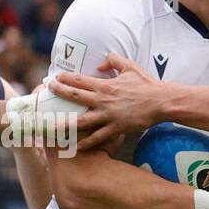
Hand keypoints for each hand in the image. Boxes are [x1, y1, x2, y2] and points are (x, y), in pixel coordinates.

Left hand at [49, 53, 163, 151]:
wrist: (161, 101)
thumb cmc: (146, 84)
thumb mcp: (129, 67)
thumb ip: (113, 61)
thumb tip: (100, 64)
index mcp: (104, 85)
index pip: (79, 80)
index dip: (65, 78)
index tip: (54, 78)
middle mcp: (102, 100)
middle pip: (74, 97)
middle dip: (59, 94)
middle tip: (47, 94)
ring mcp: (108, 115)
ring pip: (81, 121)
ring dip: (65, 124)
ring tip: (51, 127)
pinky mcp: (116, 128)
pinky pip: (98, 137)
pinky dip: (88, 142)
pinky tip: (78, 146)